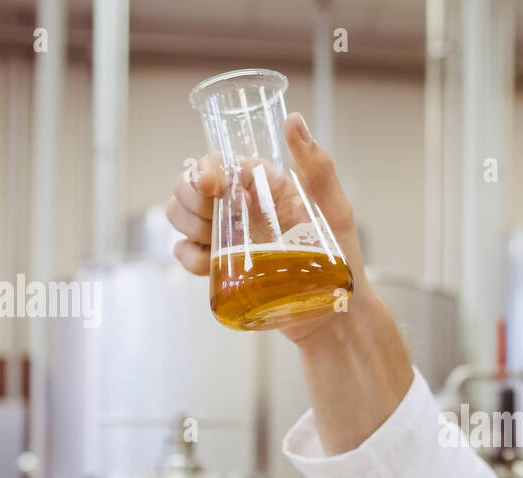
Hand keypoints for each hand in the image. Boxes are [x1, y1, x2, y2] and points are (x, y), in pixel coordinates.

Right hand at [166, 112, 378, 344]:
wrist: (336, 312)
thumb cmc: (342, 257)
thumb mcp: (335, 208)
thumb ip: (317, 165)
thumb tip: (293, 120)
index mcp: (263, 182)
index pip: (217, 162)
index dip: (204, 169)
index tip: (212, 186)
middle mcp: (240, 204)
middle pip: (187, 185)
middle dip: (190, 200)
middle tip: (216, 222)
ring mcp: (227, 235)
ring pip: (179, 215)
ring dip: (188, 226)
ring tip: (219, 244)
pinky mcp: (221, 265)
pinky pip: (185, 253)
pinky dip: (190, 257)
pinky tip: (212, 266)